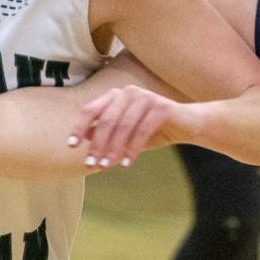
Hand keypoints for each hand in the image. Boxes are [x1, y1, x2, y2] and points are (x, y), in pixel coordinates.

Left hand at [67, 84, 188, 168]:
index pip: (91, 110)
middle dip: (97, 144)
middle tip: (91, 165)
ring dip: (113, 149)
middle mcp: (129, 92)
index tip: (71, 146)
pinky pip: (142, 130)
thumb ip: (106, 132)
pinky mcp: (162, 107)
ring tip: (107, 167)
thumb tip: (85, 137)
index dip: (79, 127)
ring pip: (123, 126)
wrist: (188, 126)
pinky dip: (133, 148)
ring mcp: (146, 97)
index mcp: (116, 95)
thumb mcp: (126, 133)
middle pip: (106, 120)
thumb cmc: (153, 130)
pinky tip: (127, 163)